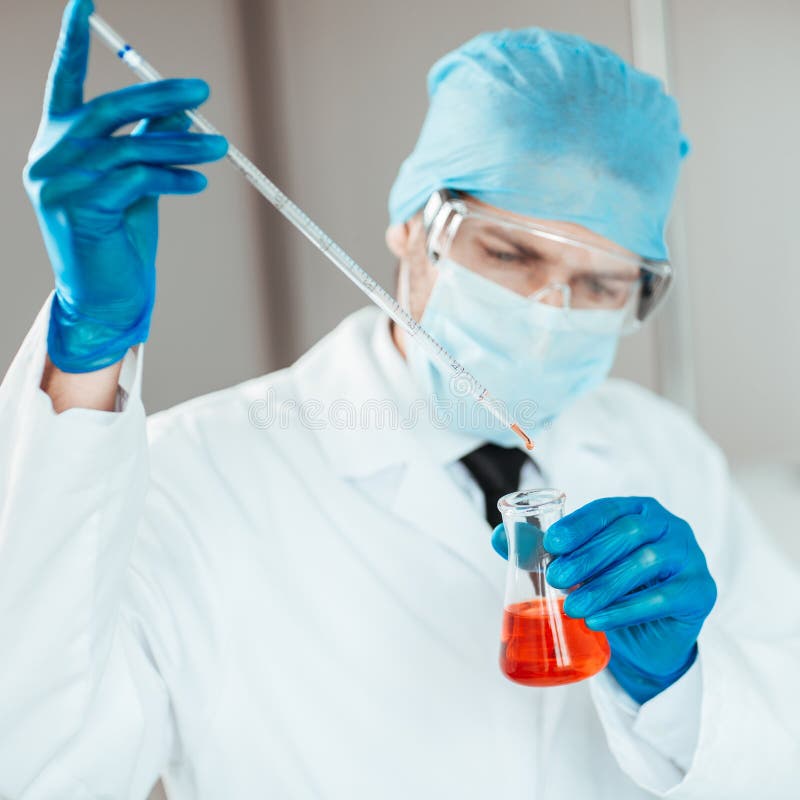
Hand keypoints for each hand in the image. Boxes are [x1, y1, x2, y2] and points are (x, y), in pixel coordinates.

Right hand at [24, 0, 228, 372]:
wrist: (105, 295)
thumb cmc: (119, 237)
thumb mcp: (136, 181)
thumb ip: (149, 142)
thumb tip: (182, 108)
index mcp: (57, 141)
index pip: (62, 81)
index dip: (71, 40)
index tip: (83, 0)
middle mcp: (48, 155)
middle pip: (106, 110)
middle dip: (157, 96)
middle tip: (203, 90)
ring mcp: (56, 182)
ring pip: (128, 150)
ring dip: (180, 146)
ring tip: (221, 147)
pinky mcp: (76, 208)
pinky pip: (135, 181)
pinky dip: (171, 179)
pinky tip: (198, 182)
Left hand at [492, 497, 716, 702]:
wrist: (651, 636)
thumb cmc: (612, 588)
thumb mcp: (579, 567)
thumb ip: (543, 548)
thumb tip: (498, 536)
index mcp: (640, 510)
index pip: (608, 510)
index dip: (579, 524)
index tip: (551, 542)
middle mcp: (669, 527)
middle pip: (626, 535)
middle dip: (587, 556)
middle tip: (555, 576)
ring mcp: (690, 558)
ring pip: (644, 566)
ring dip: (603, 586)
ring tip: (571, 606)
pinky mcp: (700, 592)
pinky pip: (661, 599)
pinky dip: (625, 610)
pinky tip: (598, 621)